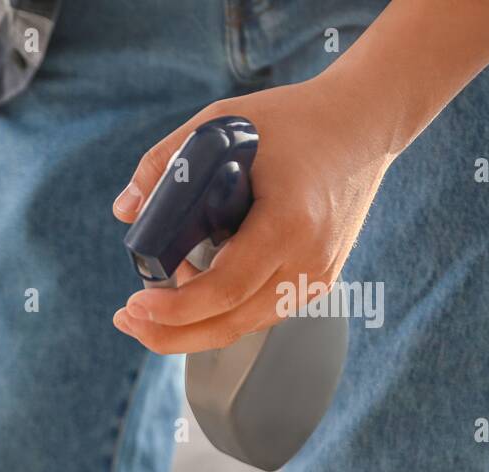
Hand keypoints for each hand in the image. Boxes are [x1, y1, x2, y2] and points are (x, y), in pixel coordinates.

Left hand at [110, 74, 394, 353]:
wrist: (363, 124)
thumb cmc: (294, 121)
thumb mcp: (222, 124)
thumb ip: (165, 162)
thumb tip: (124, 210)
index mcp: (289, 222)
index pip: (224, 289)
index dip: (174, 309)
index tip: (134, 305)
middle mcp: (310, 259)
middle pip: (230, 324)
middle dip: (170, 333)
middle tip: (127, 320)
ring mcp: (318, 276)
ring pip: (243, 326)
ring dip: (191, 325)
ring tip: (153, 299)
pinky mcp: (317, 281)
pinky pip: (258, 312)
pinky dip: (220, 311)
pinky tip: (191, 288)